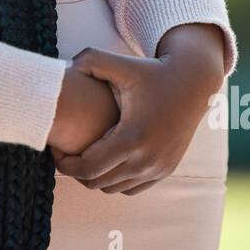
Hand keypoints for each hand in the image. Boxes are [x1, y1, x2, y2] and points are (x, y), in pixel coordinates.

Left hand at [53, 24, 224, 195]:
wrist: (194, 82)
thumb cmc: (153, 72)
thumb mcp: (121, 64)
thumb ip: (90, 60)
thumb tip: (65, 68)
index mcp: (132, 137)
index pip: (87, 168)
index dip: (65, 163)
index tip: (56, 149)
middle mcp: (147, 159)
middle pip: (97, 182)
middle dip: (75, 171)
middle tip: (65, 153)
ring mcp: (158, 168)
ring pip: (113, 188)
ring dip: (95, 176)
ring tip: (83, 155)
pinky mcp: (166, 170)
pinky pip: (131, 189)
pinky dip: (114, 180)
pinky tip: (106, 159)